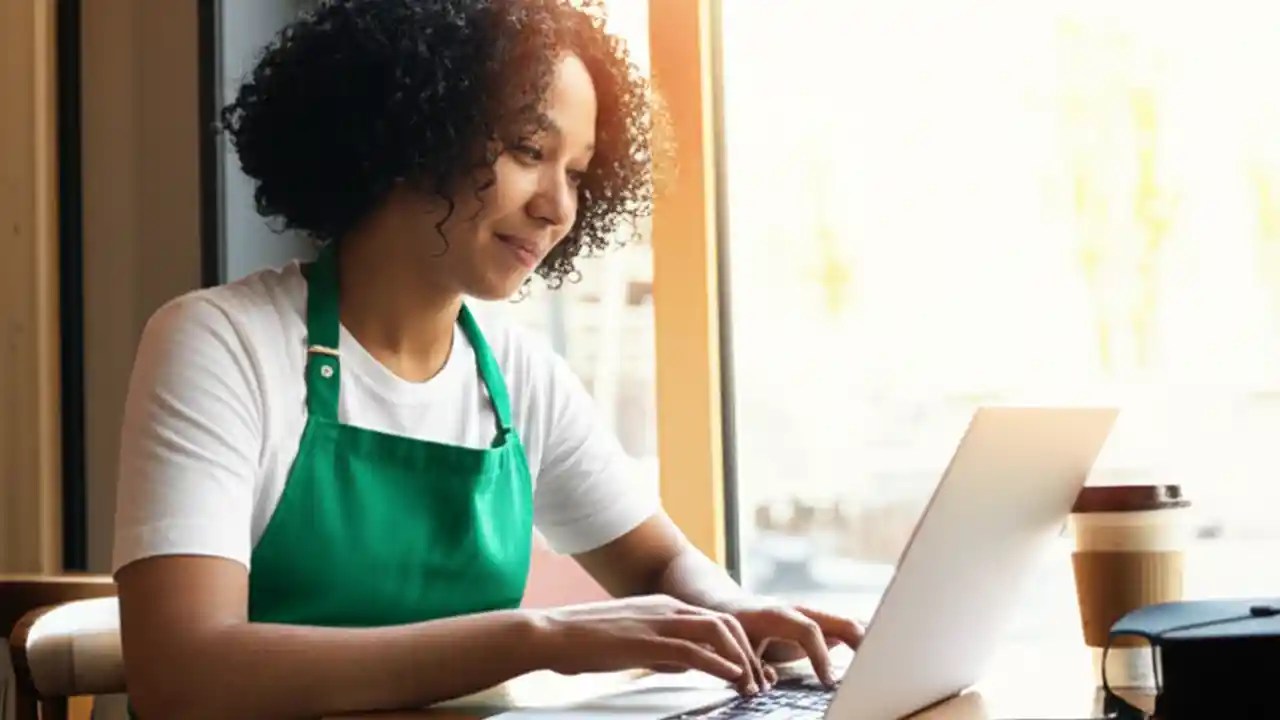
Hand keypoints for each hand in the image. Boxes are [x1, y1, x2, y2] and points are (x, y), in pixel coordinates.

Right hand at [529, 595, 769, 694]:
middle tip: (760, 681)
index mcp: (665, 606)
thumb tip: (685, 666)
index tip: (752, 670)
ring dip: (741, 660)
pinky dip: (719, 664)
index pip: (717, 619)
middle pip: (727, 622)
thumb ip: (662, 651)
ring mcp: (659, 621)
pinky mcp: (648, 641)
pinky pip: (694, 651)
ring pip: (718, 632)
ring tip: (751, 686)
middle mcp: (668, 608)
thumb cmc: (584, 642)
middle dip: (750, 652)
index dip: (741, 644)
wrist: (552, 633)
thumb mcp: (633, 642)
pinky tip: (732, 679)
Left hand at [718, 596, 865, 687]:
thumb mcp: (736, 646)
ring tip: (882, 666)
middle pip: (840, 621)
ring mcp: (814, 616)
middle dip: (860, 644)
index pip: (809, 631)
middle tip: (873, 670)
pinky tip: (876, 659)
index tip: (828, 682)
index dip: (821, 656)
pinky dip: (863, 644)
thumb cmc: (734, 629)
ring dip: (867, 643)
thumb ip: (749, 666)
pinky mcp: (821, 624)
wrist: (733, 608)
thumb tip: (759, 688)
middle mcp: (802, 611)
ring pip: (849, 625)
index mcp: (780, 615)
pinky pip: (847, 631)